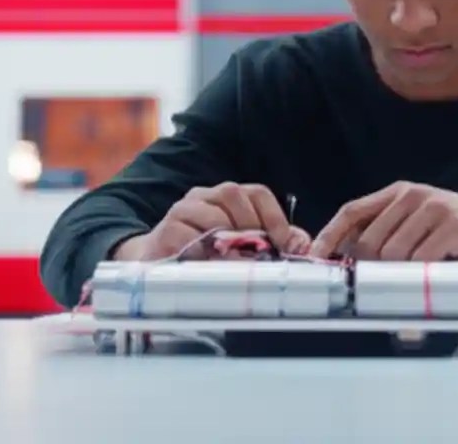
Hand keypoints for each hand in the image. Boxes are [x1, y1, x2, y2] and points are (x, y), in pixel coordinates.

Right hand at [112, 182, 310, 260]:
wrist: (156, 263)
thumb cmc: (204, 253)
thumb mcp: (239, 245)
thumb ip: (271, 241)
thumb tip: (300, 244)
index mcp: (224, 197)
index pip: (256, 193)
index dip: (275, 217)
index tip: (285, 243)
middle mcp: (203, 196)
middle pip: (233, 195)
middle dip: (252, 225)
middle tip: (260, 253)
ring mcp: (182, 211)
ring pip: (213, 213)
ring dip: (231, 239)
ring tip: (240, 261)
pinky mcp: (166, 231)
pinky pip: (189, 236)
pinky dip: (206, 252)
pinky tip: (213, 264)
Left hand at [309, 181, 457, 261]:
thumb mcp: (423, 222)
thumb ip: (390, 231)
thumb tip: (350, 256)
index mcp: (401, 192)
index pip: (353, 210)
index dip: (330, 234)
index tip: (315, 256)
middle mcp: (414, 195)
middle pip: (369, 239)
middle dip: (372, 266)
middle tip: (390, 279)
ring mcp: (433, 208)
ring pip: (392, 253)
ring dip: (402, 272)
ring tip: (424, 271)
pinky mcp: (452, 225)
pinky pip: (419, 259)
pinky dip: (423, 273)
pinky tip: (438, 268)